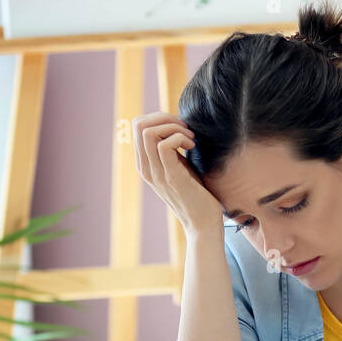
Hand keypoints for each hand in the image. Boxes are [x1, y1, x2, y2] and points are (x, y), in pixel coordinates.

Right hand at [132, 111, 223, 236]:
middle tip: (186, 129)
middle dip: (165, 118)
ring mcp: (156, 174)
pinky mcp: (170, 178)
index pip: (138, 126)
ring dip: (173, 127)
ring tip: (190, 138)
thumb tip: (173, 123)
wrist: (203, 223)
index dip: (160, 117)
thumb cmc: (195, 192)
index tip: (180, 127)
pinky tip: (192, 147)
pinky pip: (164, 145)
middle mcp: (145, 168)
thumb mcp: (178, 165)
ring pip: (148, 132)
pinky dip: (180, 138)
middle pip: (139, 125)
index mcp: (145, 164)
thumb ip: (171, 148)